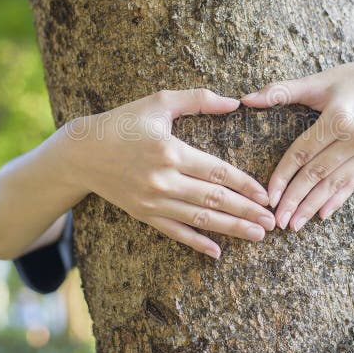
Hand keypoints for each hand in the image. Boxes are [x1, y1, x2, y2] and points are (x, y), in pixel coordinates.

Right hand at [63, 88, 273, 258]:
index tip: (266, 196)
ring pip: (200, 220)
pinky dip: (197, 243)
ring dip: (231, 229)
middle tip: (273, 222)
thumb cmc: (122, 122)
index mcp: (170, 151)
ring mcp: (153, 201)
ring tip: (258, 235)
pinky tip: (217, 252)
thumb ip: (198, 100)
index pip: (218, 172)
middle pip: (214, 200)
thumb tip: (234, 102)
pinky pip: (175, 232)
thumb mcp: (158, 102)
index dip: (245, 186)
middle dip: (247, 212)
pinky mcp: (143, 214)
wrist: (80, 153)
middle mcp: (163, 180)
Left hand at [241, 52, 353, 230]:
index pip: (303, 152)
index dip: (284, 176)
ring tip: (294, 224)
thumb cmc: (351, 78)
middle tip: (277, 220)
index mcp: (339, 116)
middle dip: (295, 199)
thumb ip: (281, 91)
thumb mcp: (318, 81)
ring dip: (313, 206)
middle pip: (318, 173)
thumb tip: (245, 99)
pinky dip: (337, 200)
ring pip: (334, 183)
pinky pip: (353, 183)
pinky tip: (322, 215)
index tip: (268, 196)